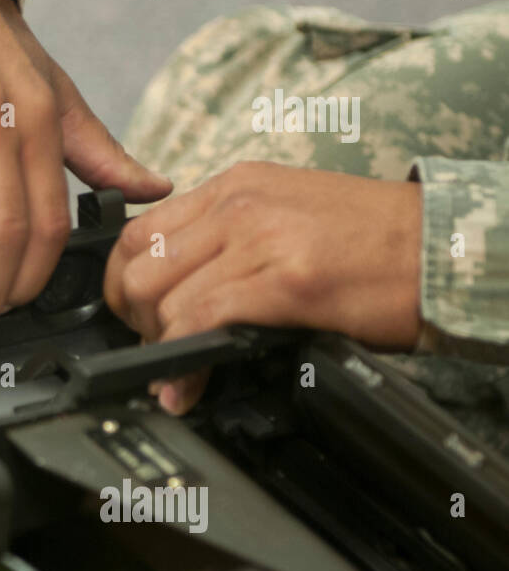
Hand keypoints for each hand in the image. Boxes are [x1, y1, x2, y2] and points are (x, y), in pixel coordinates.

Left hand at [103, 162, 422, 412]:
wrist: (449, 250)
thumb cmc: (377, 242)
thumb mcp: (287, 217)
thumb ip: (228, 240)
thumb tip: (178, 287)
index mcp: (235, 187)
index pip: (138, 230)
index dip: (123, 282)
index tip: (134, 316)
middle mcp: (239, 205)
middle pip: (135, 263)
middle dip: (131, 318)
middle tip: (153, 348)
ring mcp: (261, 240)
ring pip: (158, 294)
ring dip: (155, 344)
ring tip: (177, 369)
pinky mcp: (286, 281)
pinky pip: (200, 319)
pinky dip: (184, 361)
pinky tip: (191, 384)